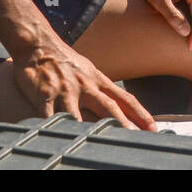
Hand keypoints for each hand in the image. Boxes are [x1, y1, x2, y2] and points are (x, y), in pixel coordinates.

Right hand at [13, 37, 155, 129]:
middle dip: (123, 126)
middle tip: (135, 139)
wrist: (38, 43)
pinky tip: (61, 141)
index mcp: (98, 80)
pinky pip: (50, 116)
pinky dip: (56, 129)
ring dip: (88, 132)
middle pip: (109, 109)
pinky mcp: (44, 95)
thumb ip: (101, 89)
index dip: (140, 114)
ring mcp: (65, 91)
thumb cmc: (64, 60)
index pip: (125, 99)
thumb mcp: (88, 71)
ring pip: (80, 116)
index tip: (153, 128)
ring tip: (99, 147)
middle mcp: (85, 86)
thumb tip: (117, 105)